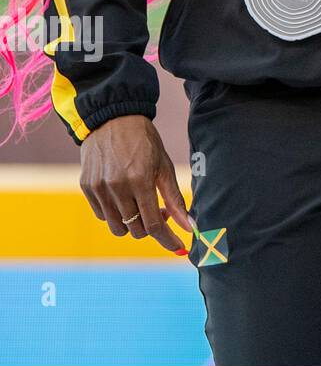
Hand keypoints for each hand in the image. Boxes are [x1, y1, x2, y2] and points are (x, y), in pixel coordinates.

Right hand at [80, 115, 192, 254]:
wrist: (113, 118)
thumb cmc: (144, 141)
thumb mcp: (164, 166)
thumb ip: (175, 199)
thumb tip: (189, 226)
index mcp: (140, 181)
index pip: (153, 224)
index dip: (167, 239)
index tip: (179, 247)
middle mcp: (116, 188)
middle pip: (135, 230)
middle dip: (151, 227)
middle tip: (161, 211)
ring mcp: (98, 189)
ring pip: (117, 227)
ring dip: (132, 224)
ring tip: (141, 204)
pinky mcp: (86, 187)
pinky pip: (102, 215)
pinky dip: (115, 214)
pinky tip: (124, 196)